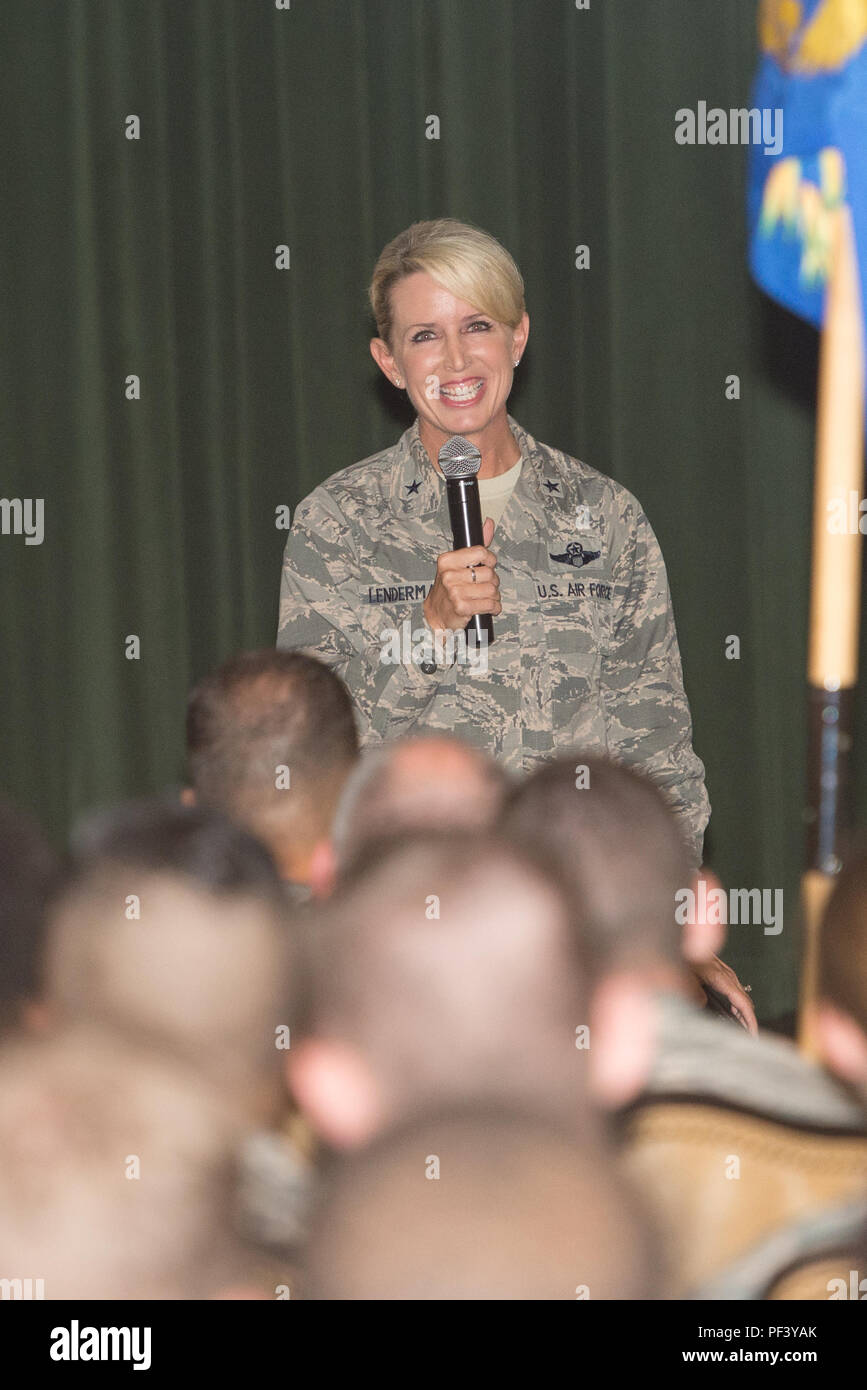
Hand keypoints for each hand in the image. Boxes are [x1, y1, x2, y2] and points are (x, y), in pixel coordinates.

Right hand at [423, 517, 500, 633]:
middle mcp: (449, 575)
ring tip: (485, 597)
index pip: (480, 552)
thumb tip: (488, 522)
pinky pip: (490, 604)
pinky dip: (494, 607)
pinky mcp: (461, 608)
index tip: (488, 565)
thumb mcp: (458, 564)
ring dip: (494, 595)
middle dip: (492, 581)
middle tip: (485, 585)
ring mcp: (454, 592)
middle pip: (489, 573)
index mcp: (447, 560)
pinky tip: (488, 607)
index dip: (490, 560)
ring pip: (492, 589)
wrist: (437, 613)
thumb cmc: (450, 587)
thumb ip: (476, 545)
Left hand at [692, 955, 757, 1033]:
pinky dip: (737, 1005)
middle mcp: (729, 976)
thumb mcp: (687, 976)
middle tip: (748, 1039)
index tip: (753, 1036)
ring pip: (741, 997)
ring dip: (743, 1014)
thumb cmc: (685, 955)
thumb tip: (702, 1005)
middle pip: (746, 1002)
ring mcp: (727, 974)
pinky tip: (732, 1013)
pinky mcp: (723, 973)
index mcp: (723, 979)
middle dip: (749, 1021)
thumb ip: (695, 993)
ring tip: (742, 1030)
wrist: (685, 942)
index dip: (750, 1021)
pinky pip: (735, 992)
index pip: (744, 1003)